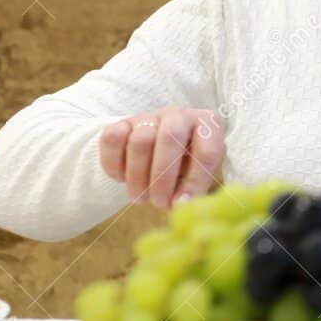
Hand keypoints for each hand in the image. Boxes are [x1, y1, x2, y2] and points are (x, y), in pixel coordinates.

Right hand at [99, 107, 225, 209]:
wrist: (161, 147)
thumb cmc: (186, 163)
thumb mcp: (197, 174)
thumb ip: (193, 189)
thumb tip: (180, 205)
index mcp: (208, 124)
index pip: (207, 150)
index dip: (195, 180)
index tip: (182, 204)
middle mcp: (180, 115)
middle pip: (169, 138)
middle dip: (162, 176)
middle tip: (158, 202)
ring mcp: (150, 116)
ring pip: (139, 141)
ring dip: (138, 176)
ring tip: (141, 198)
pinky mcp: (123, 122)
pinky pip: (112, 138)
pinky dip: (113, 164)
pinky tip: (121, 179)